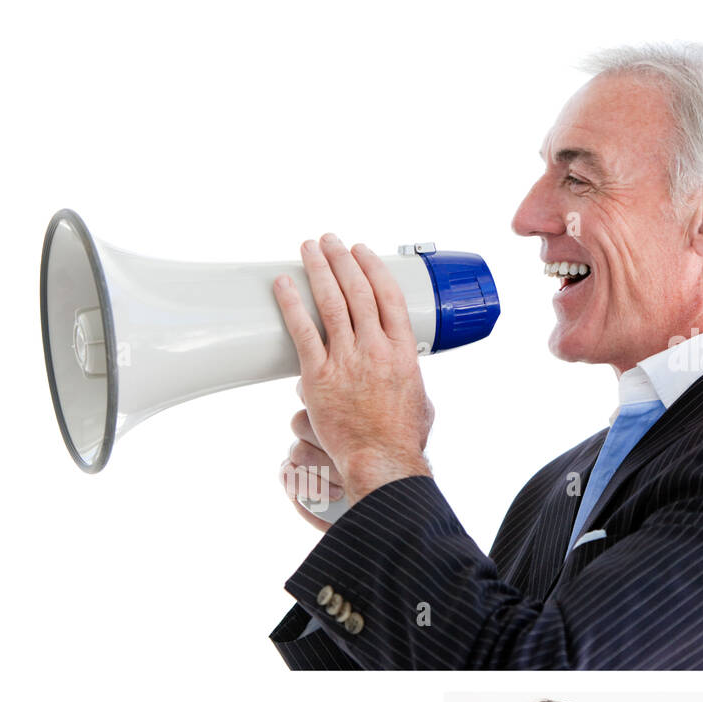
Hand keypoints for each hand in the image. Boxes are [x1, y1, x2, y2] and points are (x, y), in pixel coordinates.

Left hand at [273, 234, 434, 507]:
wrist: (381, 460)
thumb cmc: (400, 437)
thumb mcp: (419, 398)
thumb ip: (406, 375)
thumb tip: (399, 369)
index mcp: (403, 351)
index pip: (388, 296)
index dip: (372, 268)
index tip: (361, 251)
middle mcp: (376, 349)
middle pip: (357, 291)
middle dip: (341, 259)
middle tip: (329, 241)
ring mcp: (347, 360)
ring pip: (331, 303)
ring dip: (318, 270)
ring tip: (308, 249)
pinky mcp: (320, 376)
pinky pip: (303, 331)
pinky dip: (292, 304)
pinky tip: (284, 285)